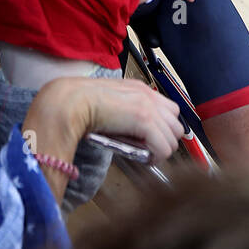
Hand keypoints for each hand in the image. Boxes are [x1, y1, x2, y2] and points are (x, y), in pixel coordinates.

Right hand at [68, 76, 182, 162]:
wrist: (71, 101)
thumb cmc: (80, 102)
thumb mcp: (110, 103)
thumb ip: (125, 111)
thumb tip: (132, 131)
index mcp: (140, 89)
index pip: (169, 110)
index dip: (162, 127)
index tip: (150, 138)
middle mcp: (148, 95)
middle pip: (176, 124)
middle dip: (165, 139)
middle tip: (149, 148)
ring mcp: (149, 107)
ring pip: (173, 138)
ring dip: (161, 149)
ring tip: (145, 154)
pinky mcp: (145, 121)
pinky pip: (164, 148)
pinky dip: (156, 157)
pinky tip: (143, 159)